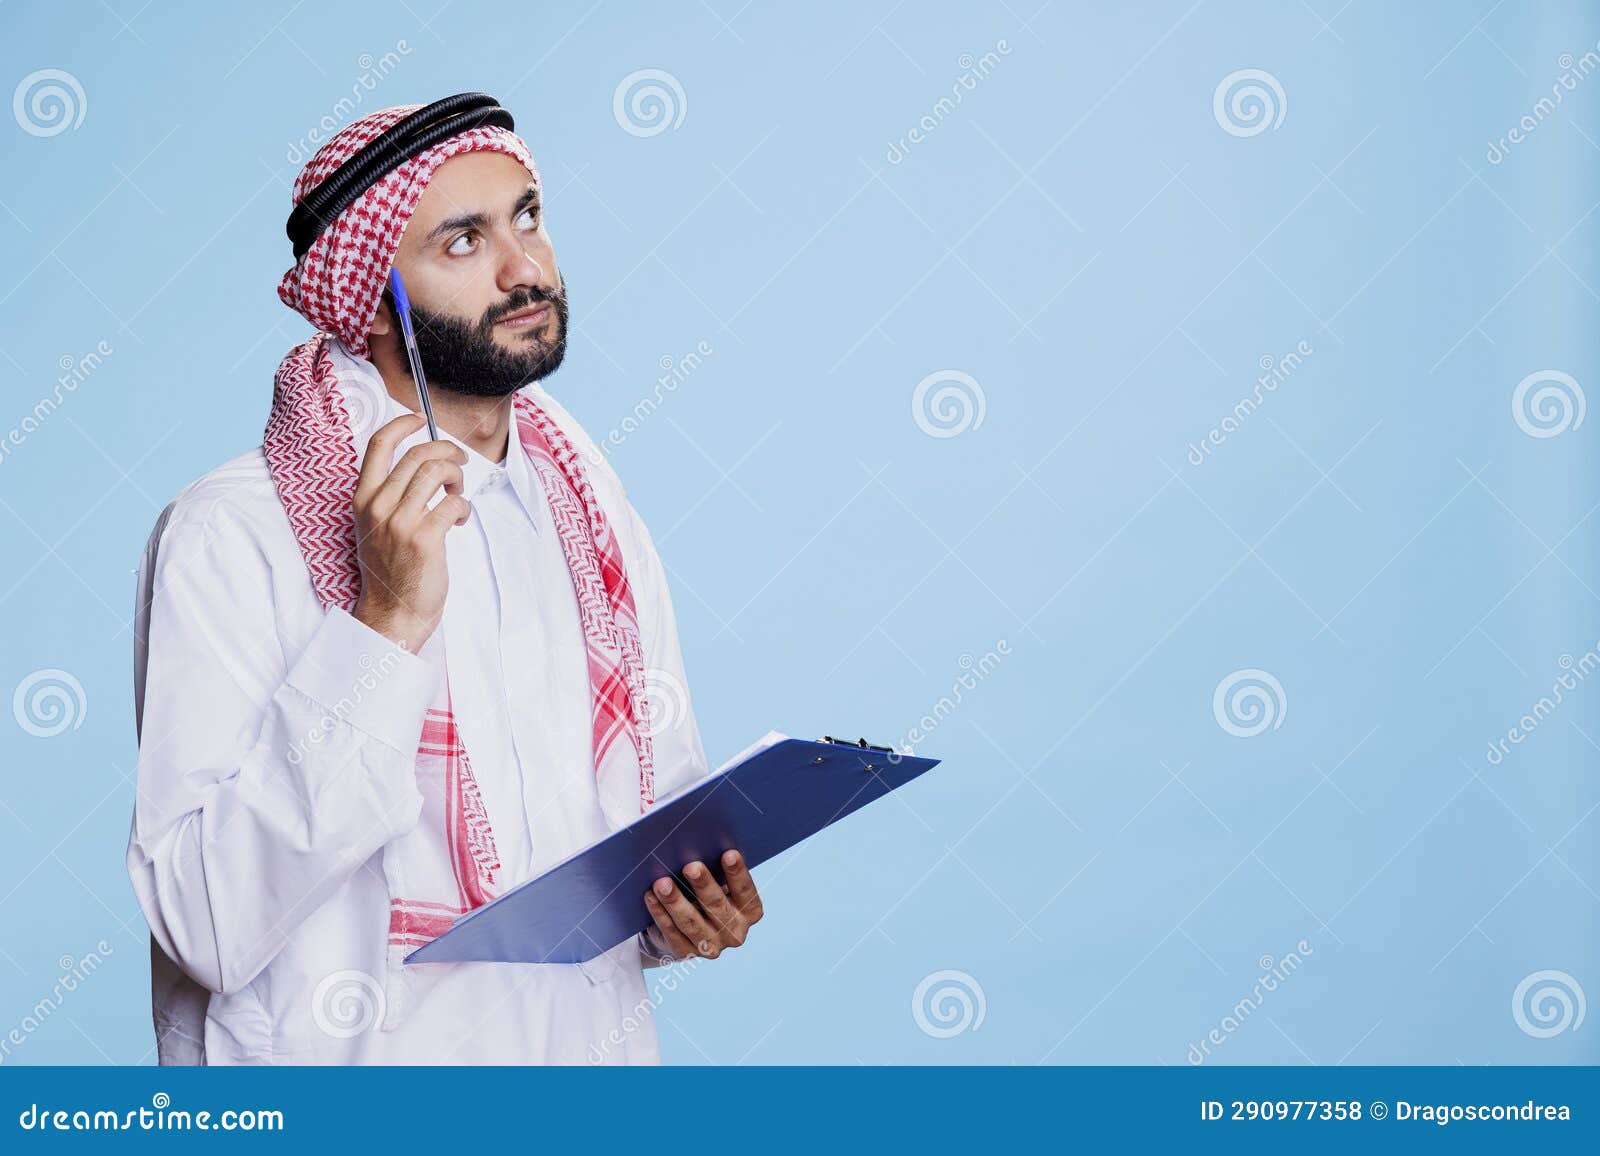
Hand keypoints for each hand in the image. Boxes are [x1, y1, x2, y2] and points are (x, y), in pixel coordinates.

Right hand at [350, 413, 470, 649]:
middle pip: (418, 454)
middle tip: (460, 461)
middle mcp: (378, 506)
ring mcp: (400, 522)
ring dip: (457, 476)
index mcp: (362, 499)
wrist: (391, 613)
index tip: (422, 418)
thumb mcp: (376, 527)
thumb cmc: (390, 570)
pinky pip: (454, 504)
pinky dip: (463, 507)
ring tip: (457, 493)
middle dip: (447, 451)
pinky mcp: (424, 539)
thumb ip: (390, 497)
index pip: (378, 445)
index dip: (402, 424)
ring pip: (436, 472)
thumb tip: (423, 465)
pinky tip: (459, 520)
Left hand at [642, 850, 763, 960]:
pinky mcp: (686, 953)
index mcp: (750, 912)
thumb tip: (702, 845)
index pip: (745, 891)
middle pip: (717, 906)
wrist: (692, 929)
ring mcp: (711, 947)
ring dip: (675, 901)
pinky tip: (651, 897)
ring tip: (662, 883)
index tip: (729, 853)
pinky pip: (671, 932)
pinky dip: (660, 914)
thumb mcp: (720, 883)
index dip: (737, 873)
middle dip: (703, 885)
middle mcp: (734, 933)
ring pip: (691, 922)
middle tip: (691, 866)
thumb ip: (717, 871)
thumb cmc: (709, 894)